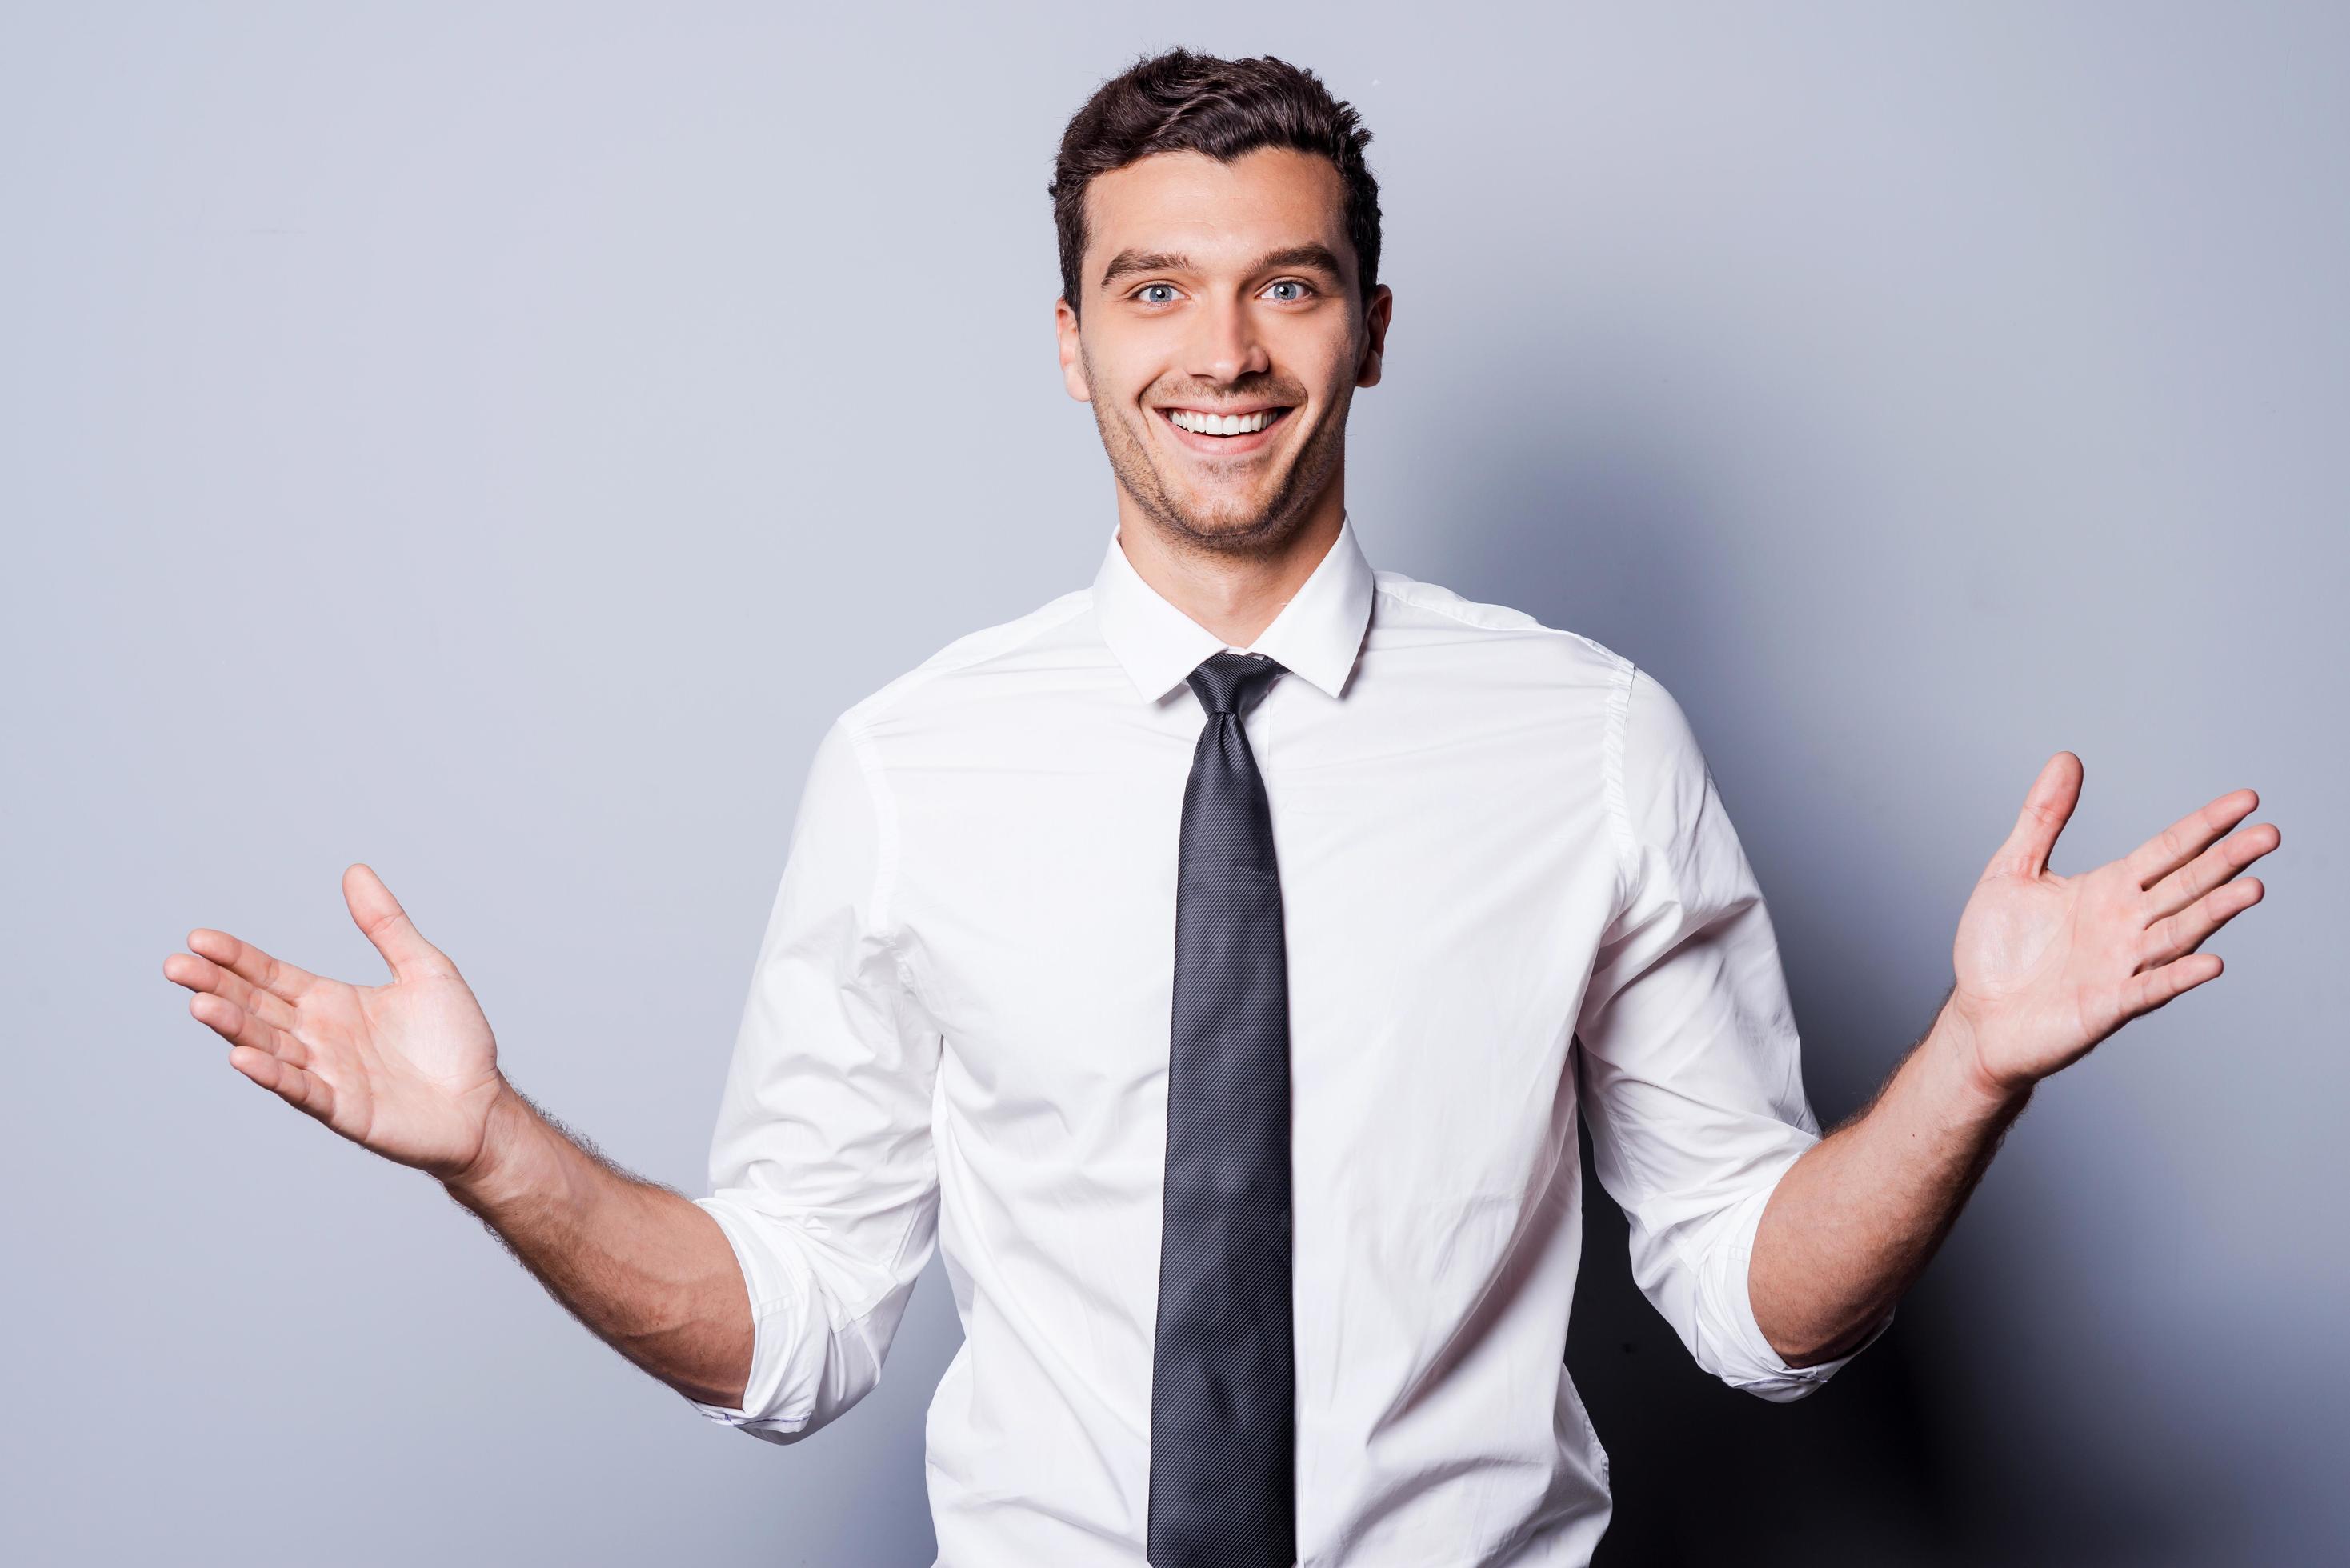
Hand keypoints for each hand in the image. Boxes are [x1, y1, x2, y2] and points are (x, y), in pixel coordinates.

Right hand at [165, 864, 508, 1181]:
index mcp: (331, 1002)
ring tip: (199, 1004)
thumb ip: (386, 924)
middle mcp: (318, 1037)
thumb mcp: (425, 969)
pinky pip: (301, 1089)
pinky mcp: (343, 1109)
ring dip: (234, 1027)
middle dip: (216, 987)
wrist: (483, 1105)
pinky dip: (273, 1075)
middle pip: (256, 1007)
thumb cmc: (455, 1041)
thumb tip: (355, 871)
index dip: (236, 959)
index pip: (270, 975)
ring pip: (268, 1046)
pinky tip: (244, 1057)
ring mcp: (326, 1073)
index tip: (199, 939)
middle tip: (176, 965)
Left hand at [1947, 752, 2277, 1099]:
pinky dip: (2178, 976)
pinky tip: (2209, 963)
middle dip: (2227, 860)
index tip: (2247, 800)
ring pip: (2178, 933)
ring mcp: (2121, 965)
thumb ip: (2042, 817)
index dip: (2206, 825)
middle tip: (2268, 834)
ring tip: (2252, 888)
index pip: (2169, 849)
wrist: (1978, 1017)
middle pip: (2187, 885)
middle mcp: (2126, 924)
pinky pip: (2149, 988)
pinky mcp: (2106, 1005)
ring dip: (2214, 913)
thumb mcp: (2012, 870)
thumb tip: (2067, 759)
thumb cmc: (1997, 950)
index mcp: (2109, 888)